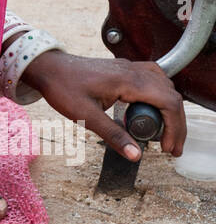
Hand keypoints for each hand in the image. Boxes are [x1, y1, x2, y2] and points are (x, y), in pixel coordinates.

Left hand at [21, 49, 185, 159]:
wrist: (47, 67)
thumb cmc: (62, 88)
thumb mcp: (86, 116)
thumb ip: (113, 136)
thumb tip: (136, 156)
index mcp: (128, 81)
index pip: (168, 102)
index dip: (174, 128)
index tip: (167, 148)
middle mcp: (133, 70)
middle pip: (171, 95)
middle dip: (177, 123)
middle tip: (171, 148)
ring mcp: (130, 67)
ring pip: (166, 86)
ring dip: (171, 110)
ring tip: (165, 134)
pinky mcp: (124, 69)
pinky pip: (154, 79)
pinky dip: (161, 96)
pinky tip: (154, 111)